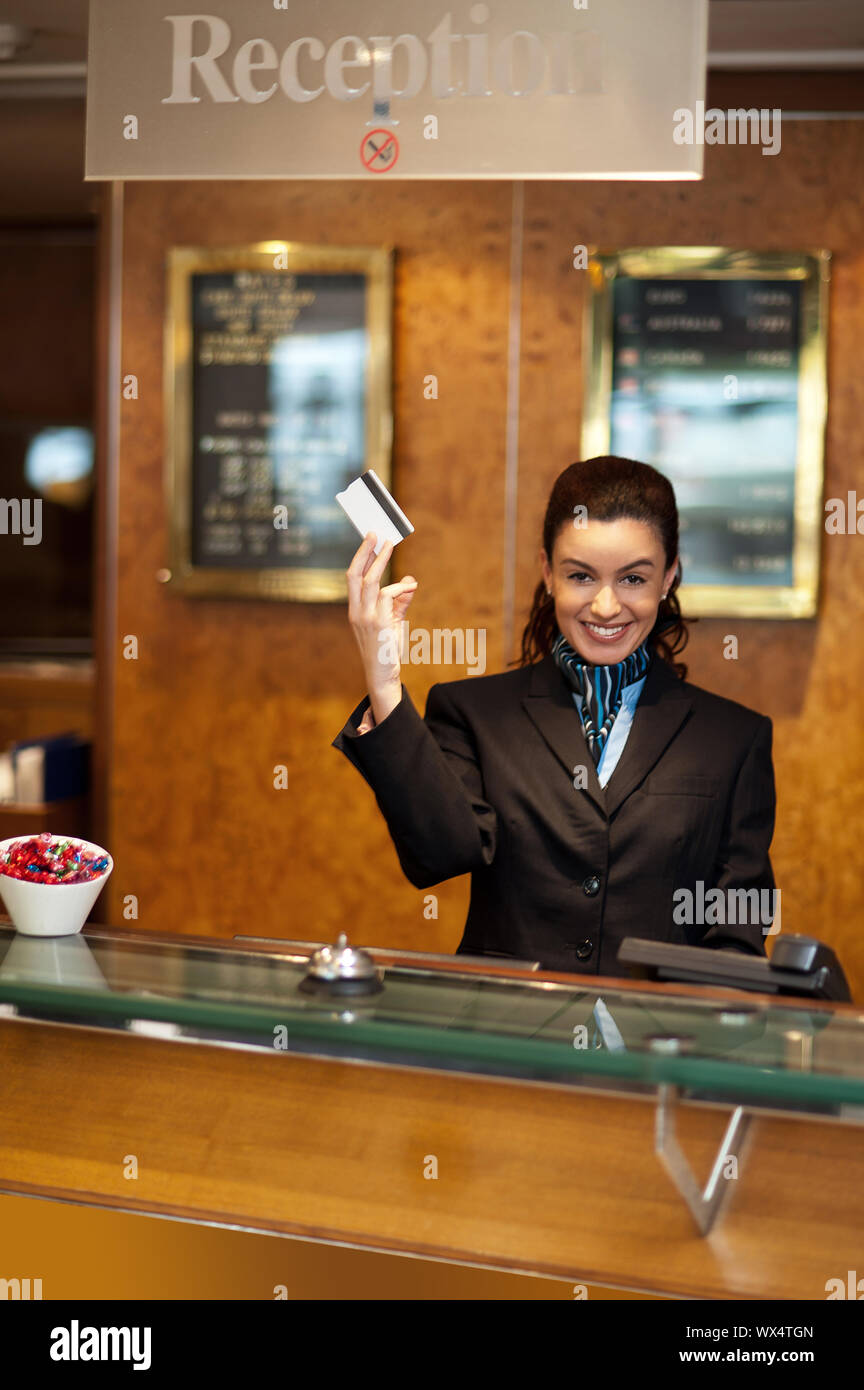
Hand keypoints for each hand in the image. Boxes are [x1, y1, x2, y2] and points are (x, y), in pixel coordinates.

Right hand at [346, 533, 417, 717]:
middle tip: (375, 534)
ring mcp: (365, 618)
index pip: (353, 578)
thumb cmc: (386, 650)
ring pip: (369, 582)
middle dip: (364, 552)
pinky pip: (386, 596)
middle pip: (355, 575)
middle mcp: (356, 612)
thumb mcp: (393, 622)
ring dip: (380, 561)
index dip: (360, 558)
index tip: (370, 541)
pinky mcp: (378, 624)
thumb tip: (410, 581)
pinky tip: (410, 586)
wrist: (383, 677)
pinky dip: (398, 588)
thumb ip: (400, 601)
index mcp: (355, 610)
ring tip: (389, 545)